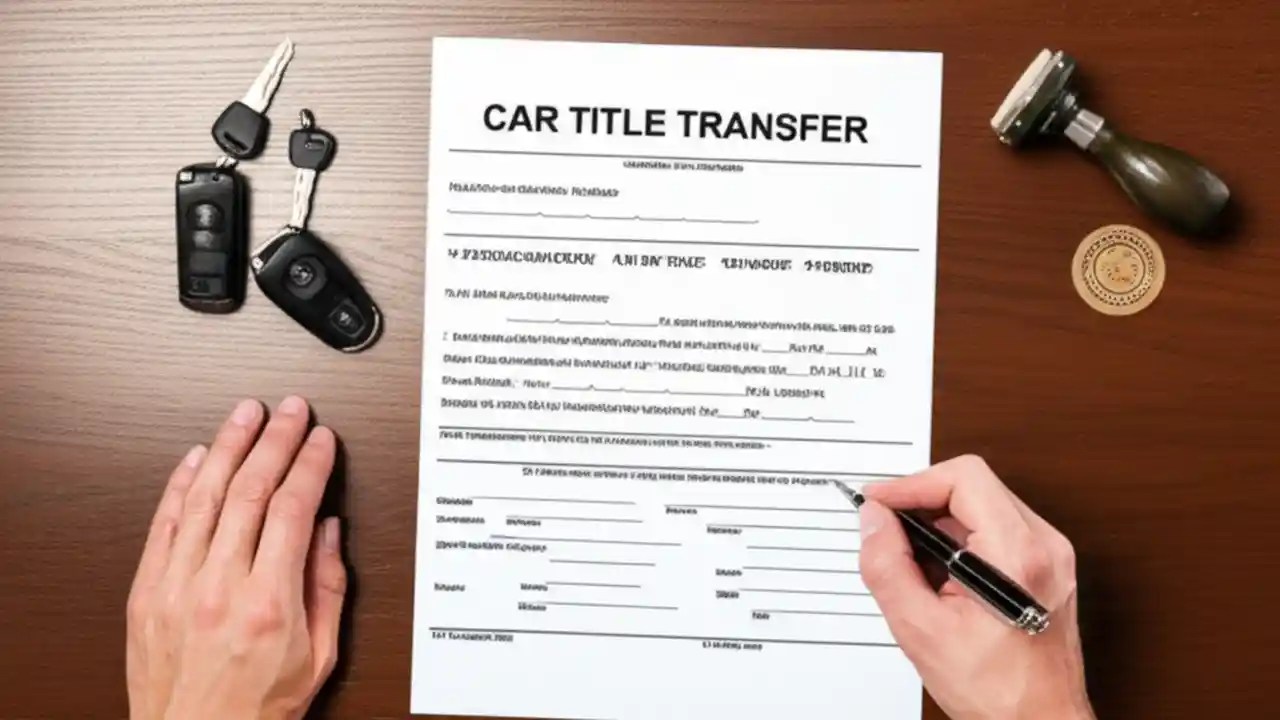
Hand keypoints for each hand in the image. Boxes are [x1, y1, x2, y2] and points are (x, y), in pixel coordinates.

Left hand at [126, 397, 346, 719]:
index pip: (293, 509)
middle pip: (251, 490)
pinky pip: (165, 523)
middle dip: (275, 440)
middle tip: (290, 410)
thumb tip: (327, 532)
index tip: (321, 440)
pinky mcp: (147, 591)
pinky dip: (181, 484)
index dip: (310, 464)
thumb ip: (328, 588)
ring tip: (246, 414)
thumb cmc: (256, 706)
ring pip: (205, 496)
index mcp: (269, 602)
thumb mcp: (320, 656)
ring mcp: (177, 586)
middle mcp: (220, 587)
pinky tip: (199, 456)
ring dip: (229, 447)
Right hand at [859, 456, 1093, 719]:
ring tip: (914, 561)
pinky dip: (962, 539)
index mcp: (1018, 555)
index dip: (912, 484)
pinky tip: (941, 575)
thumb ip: (888, 567)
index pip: (963, 478)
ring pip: (984, 504)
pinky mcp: (1047, 566)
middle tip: (888, 529)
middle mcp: (1044, 546)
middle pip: (974, 485)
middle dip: (922, 502)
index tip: (880, 502)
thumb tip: (873, 521)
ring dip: (940, 522)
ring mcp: (1051, 555)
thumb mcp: (921, 630)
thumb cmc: (997, 692)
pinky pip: (998, 528)